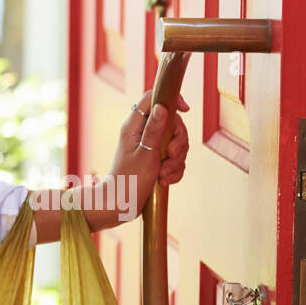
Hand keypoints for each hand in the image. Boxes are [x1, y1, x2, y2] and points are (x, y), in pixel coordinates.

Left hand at [107, 89, 190, 219]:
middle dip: (178, 142)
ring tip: (163, 175)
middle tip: (171, 156)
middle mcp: (141, 133)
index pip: (153, 99)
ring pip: (175, 144)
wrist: (119, 206)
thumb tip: (162, 106)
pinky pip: (174, 160)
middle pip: (171, 123)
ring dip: (175, 162)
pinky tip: (164, 181)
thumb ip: (155, 130)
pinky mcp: (154, 161)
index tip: (186, 110)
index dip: (171, 99)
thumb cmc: (128, 180)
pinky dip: (173, 171)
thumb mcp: (146, 154)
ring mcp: (149, 147)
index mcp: (134, 126)